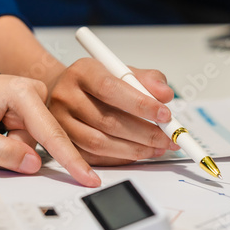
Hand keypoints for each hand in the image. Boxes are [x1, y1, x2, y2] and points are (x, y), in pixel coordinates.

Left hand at [0, 73, 100, 186]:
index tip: (87, 176)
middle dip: (11, 150)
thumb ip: (1, 151)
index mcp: (21, 91)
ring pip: (31, 145)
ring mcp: (35, 103)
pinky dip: (9, 144)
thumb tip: (32, 165)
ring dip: (7, 148)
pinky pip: (27, 141)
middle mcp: (34, 93)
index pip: (50, 133)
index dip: (70, 159)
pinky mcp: (32, 114)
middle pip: (37, 142)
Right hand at [46, 58, 178, 165]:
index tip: (164, 115)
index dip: (140, 104)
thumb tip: (165, 95)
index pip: (110, 88)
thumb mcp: (122, 71)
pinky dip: (120, 159)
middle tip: (168, 137)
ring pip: (99, 143)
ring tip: (157, 147)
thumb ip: (147, 79)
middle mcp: (66, 96)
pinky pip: (93, 158)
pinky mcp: (63, 143)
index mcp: (82, 72)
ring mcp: (60, 122)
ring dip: (134, 150)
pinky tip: (138, 153)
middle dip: (144, 133)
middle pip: (106, 120)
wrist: (65, 90)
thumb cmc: (96, 82)